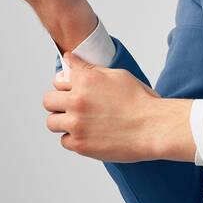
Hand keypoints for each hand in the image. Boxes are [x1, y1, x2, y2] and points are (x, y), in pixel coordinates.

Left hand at [44, 51, 193, 162]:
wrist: (155, 128)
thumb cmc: (141, 102)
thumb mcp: (117, 76)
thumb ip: (88, 68)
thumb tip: (68, 58)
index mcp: (86, 80)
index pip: (58, 79)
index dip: (67, 86)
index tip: (76, 91)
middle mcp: (77, 100)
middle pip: (48, 101)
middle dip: (60, 104)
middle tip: (77, 109)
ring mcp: (76, 123)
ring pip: (52, 122)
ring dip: (65, 123)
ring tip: (84, 123)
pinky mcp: (80, 144)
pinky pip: (64, 141)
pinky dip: (76, 140)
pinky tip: (93, 135)